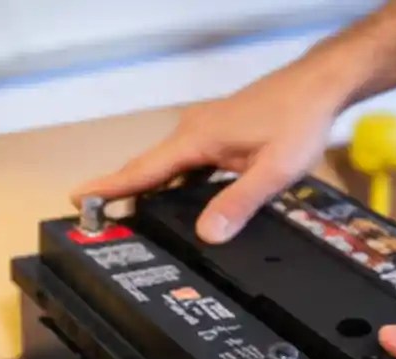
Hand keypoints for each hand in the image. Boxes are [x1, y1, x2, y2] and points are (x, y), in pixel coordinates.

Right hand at [72, 67, 348, 243]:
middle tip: (99, 221)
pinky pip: (187, 163)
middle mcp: (193, 131)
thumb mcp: (274, 170)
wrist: (318, 86)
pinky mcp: (219, 133)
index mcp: (196, 140)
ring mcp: (205, 130)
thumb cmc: (299, 120)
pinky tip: (183, 202)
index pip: (142, 170)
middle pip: (149, 169)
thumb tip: (209, 235)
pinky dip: (177, 182)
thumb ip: (240, 203)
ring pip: (169, 167)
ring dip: (151, 189)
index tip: (77, 201)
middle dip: (122, 193)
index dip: (109, 189)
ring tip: (133, 218)